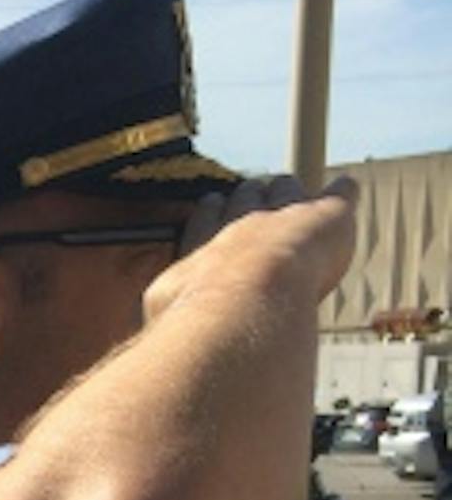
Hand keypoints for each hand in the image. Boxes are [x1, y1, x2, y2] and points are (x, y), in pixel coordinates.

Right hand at [147, 174, 358, 323]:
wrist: (243, 302)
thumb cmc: (202, 315)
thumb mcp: (163, 309)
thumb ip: (162, 303)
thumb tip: (150, 304)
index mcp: (206, 248)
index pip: (207, 221)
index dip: (211, 212)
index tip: (212, 203)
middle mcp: (242, 226)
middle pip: (245, 200)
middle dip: (247, 195)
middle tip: (251, 188)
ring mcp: (285, 218)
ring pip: (285, 192)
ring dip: (286, 189)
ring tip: (287, 184)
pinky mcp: (327, 215)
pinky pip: (339, 194)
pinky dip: (343, 190)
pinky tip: (347, 186)